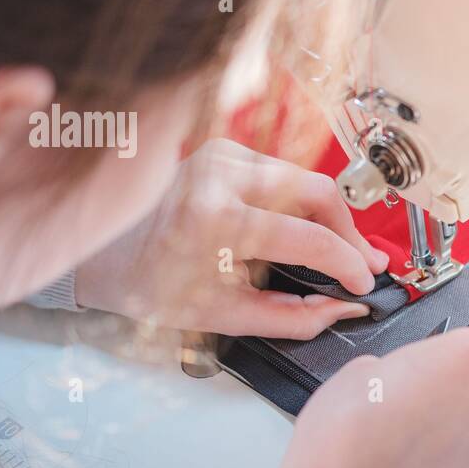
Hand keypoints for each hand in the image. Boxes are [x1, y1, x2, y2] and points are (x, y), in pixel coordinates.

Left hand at [75, 139, 390, 338]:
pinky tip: (306, 228)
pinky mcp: (224, 149)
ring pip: (307, 178)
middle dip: (350, 232)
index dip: (348, 265)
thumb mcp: (223, 318)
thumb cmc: (152, 286)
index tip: (363, 285)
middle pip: (320, 193)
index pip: (309, 239)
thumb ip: (292, 318)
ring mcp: (223, 155)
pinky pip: (285, 172)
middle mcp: (221, 176)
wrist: (104, 252)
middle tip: (364, 263)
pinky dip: (303, 201)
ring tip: (340, 249)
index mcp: (216, 221)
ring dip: (331, 216)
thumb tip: (344, 309)